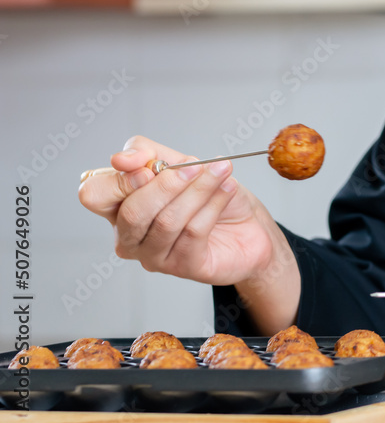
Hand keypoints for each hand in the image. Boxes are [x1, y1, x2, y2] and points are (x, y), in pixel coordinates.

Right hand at [78, 136, 299, 331]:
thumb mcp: (181, 163)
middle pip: (132, 212)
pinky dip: (213, 204)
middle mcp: (129, 235)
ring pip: (166, 222)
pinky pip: (193, 232)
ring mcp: (154, 256)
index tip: (149, 164)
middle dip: (168, 184)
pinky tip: (227, 189)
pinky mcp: (183, 267)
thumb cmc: (212, 197)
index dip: (119, 179)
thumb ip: (150, 155)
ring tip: (220, 172)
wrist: (251, 226)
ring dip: (198, 191)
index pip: (94, 194)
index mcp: (119, 206)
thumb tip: (124, 158)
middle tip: (196, 166)